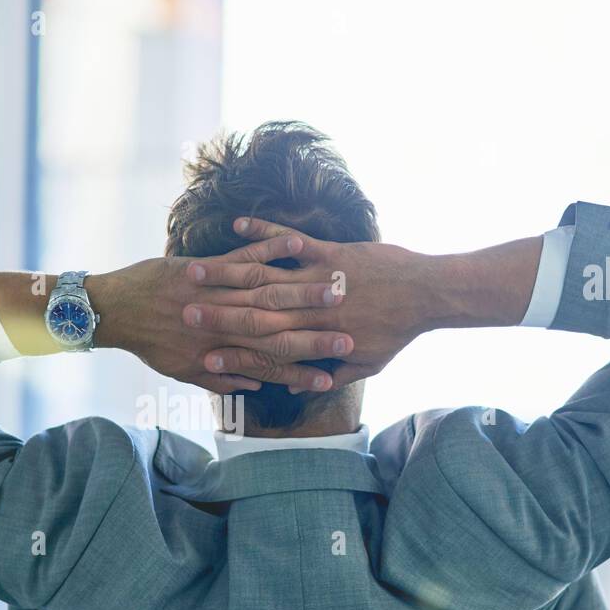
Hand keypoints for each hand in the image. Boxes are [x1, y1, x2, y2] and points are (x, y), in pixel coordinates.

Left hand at [90, 232, 355, 394]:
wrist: (114, 311)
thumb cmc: (150, 343)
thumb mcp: (183, 371)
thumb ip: (220, 379)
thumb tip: (251, 384)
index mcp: (218, 354)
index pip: (269, 367)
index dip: (301, 375)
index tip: (331, 380)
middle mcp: (221, 326)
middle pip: (277, 331)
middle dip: (316, 334)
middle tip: (350, 335)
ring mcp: (214, 293)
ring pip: (266, 291)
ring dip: (304, 288)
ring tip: (338, 287)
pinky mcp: (204, 267)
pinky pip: (242, 256)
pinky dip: (269, 247)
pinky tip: (297, 244)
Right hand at [181, 218, 438, 390]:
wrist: (428, 294)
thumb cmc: (398, 331)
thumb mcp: (367, 363)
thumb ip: (332, 375)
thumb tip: (303, 386)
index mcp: (314, 338)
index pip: (263, 349)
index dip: (230, 353)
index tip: (200, 356)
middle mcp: (309, 310)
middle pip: (252, 312)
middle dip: (215, 312)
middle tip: (181, 312)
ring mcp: (317, 278)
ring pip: (264, 276)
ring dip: (227, 272)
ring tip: (193, 271)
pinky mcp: (328, 252)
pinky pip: (289, 240)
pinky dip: (264, 232)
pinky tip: (238, 223)